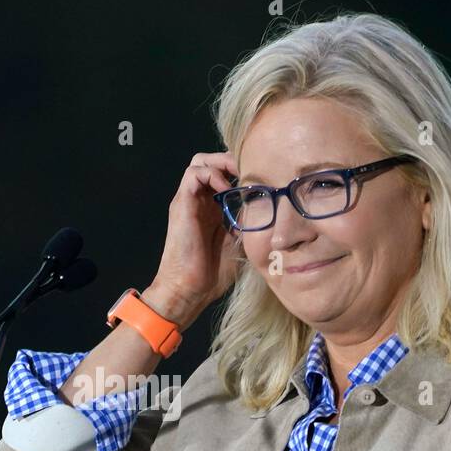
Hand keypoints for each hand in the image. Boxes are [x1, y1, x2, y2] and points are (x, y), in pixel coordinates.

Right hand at [146, 150, 244, 327]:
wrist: (190, 289)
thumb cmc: (212, 274)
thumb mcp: (239, 243)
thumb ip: (248, 224)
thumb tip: (268, 209)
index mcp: (211, 209)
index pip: (222, 175)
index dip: (240, 171)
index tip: (260, 176)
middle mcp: (198, 201)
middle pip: (210, 162)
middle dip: (230, 161)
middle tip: (249, 171)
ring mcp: (188, 201)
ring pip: (200, 161)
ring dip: (221, 163)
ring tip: (238, 176)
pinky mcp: (182, 204)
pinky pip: (194, 173)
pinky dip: (212, 174)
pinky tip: (225, 189)